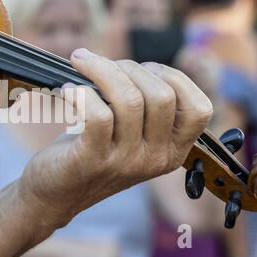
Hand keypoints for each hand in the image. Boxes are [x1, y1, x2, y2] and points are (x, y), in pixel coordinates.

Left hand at [18, 49, 212, 227]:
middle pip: (162, 96)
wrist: (57, 192)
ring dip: (101, 70)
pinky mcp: (94, 161)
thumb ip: (145, 106)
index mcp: (174, 150)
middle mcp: (156, 158)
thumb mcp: (132, 134)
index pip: (200, 109)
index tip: (144, 68)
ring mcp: (127, 162)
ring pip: (130, 100)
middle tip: (102, 65)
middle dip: (130, 67)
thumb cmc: (93, 150)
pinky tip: (68, 90)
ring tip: (81, 64)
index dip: (173, 77)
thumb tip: (131, 65)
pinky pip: (98, 115)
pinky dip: (81, 93)